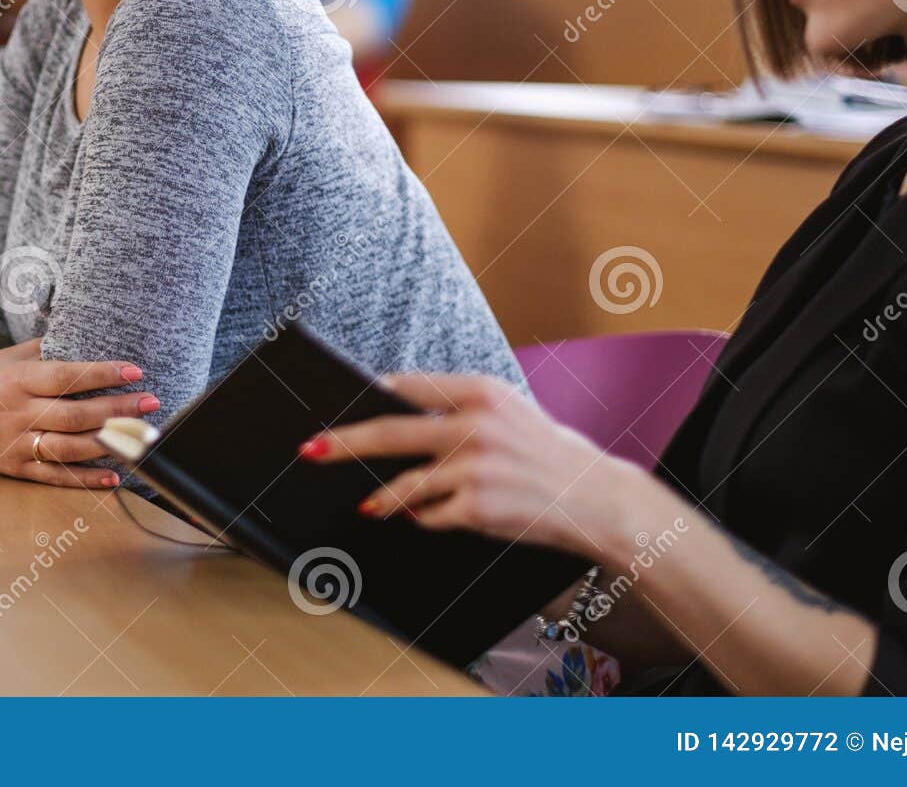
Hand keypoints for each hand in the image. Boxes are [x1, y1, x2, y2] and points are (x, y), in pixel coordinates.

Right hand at [0, 338, 159, 488]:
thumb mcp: (13, 355)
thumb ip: (49, 347)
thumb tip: (90, 325)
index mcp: (20, 380)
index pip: (66, 376)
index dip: (102, 374)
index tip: (135, 370)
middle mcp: (19, 412)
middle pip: (74, 414)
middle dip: (117, 410)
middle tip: (152, 403)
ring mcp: (17, 442)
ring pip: (68, 448)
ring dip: (108, 444)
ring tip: (142, 438)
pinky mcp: (15, 467)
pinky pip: (53, 476)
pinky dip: (84, 479)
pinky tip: (114, 477)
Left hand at [307, 373, 643, 560]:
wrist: (595, 498)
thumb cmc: (546, 453)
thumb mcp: (508, 411)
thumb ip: (458, 407)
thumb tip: (394, 410)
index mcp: (480, 391)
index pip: (408, 387)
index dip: (371, 395)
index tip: (343, 400)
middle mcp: (474, 425)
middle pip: (389, 433)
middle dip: (343, 442)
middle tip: (311, 449)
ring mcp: (475, 468)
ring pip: (404, 484)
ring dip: (379, 497)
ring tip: (365, 504)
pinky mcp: (478, 507)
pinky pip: (430, 516)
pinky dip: (422, 519)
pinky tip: (423, 518)